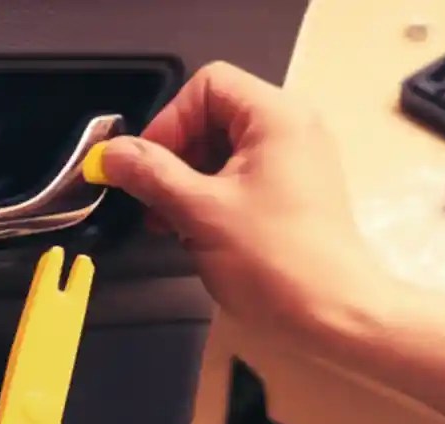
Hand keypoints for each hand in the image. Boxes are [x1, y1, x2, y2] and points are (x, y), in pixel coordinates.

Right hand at [100, 62, 390, 339]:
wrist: (335, 317)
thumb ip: (150, 175)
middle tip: (152, 200)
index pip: (207, 86)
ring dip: (187, 182)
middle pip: (213, 117)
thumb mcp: (200, 212)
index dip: (169, 121)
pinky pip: (242, 180)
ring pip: (224, 152)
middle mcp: (292, 129)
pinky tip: (194, 234)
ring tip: (169, 223)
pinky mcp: (294, 197)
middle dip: (174, 156)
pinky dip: (211, 199)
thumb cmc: (274, 259)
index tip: (146, 166)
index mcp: (276, 116)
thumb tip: (109, 154)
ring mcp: (296, 163)